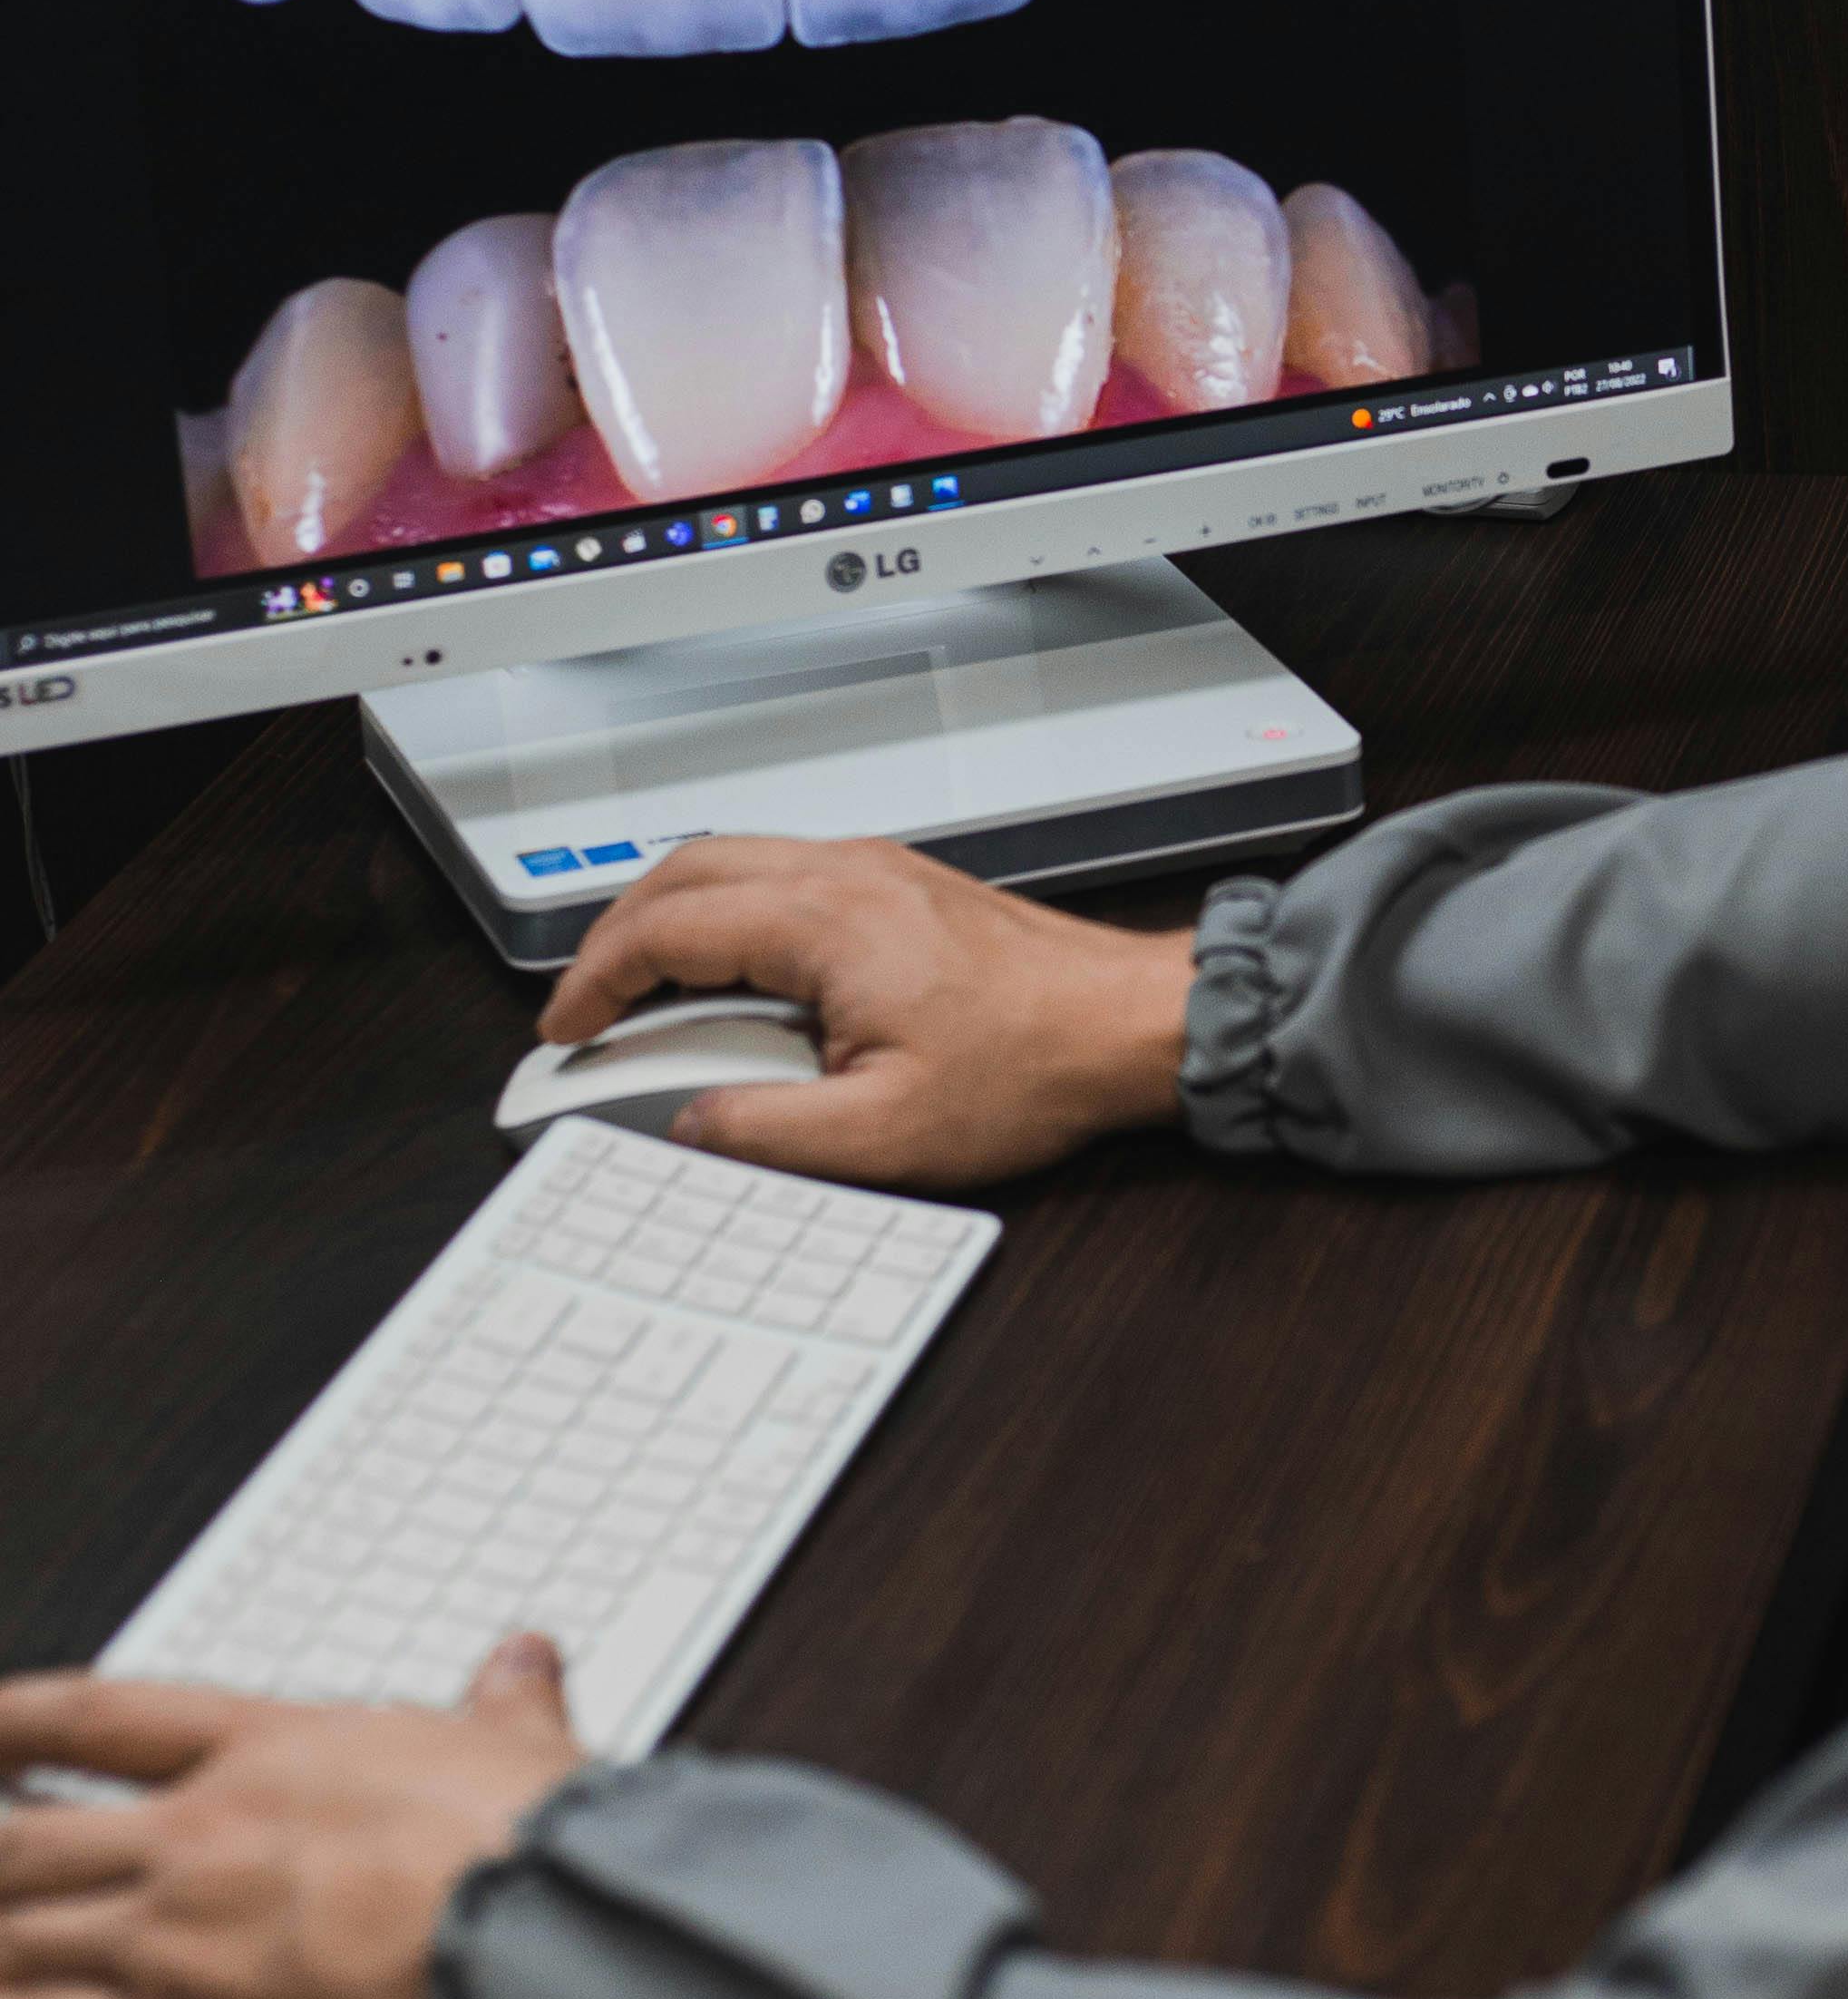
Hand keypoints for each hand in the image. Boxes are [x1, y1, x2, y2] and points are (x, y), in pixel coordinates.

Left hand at [0, 1637, 583, 1998]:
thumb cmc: (531, 1850)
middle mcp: (198, 1833)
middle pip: (23, 1839)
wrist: (539, 1943)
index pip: (102, 1718)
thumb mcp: (519, 1748)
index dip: (14, 1721)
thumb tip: (523, 1660)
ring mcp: (172, 1937)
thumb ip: (505, 1703)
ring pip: (11, 1937)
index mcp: (272, 1749)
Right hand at [539, 837, 1200, 1191]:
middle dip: (616, 935)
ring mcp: (875, 870)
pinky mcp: (899, 885)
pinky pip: (782, 878)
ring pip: (733, 863)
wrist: (1129, 1026)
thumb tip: (688, 1126)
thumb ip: (766, 1132)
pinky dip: (729, 917)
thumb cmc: (1035, 1067)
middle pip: (685, 870)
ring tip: (645, 997)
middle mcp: (845, 873)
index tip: (567, 1032)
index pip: (666, 928)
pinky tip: (732, 979)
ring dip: (672, 919)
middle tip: (588, 1008)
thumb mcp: (885, 1135)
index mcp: (826, 921)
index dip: (597, 982)